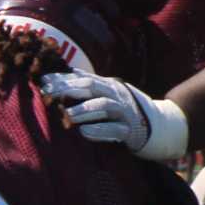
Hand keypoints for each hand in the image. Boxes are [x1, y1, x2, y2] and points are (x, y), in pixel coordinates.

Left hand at [39, 73, 187, 162]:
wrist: (163, 126)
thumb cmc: (128, 111)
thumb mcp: (112, 93)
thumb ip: (92, 84)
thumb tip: (71, 72)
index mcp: (110, 85)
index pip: (83, 79)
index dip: (63, 79)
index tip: (42, 81)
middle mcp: (118, 95)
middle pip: (91, 88)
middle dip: (68, 90)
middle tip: (48, 94)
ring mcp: (126, 112)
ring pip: (104, 107)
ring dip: (84, 110)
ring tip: (66, 115)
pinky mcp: (132, 131)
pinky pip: (115, 130)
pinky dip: (99, 130)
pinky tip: (84, 132)